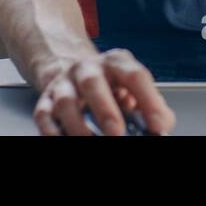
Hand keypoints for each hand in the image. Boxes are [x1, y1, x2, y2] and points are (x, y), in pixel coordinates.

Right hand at [33, 49, 175, 135]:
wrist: (74, 71)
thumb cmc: (111, 85)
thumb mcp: (134, 87)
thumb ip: (151, 105)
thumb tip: (161, 127)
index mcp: (115, 62)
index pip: (134, 76)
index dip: (149, 101)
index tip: (158, 126)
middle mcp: (87, 69)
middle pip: (93, 83)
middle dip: (105, 110)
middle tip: (117, 134)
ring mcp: (64, 84)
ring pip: (65, 101)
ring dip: (78, 126)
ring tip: (91, 142)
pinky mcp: (45, 101)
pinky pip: (44, 117)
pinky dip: (53, 133)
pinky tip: (65, 140)